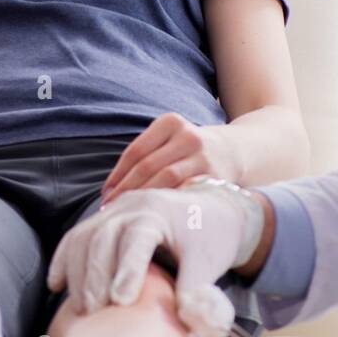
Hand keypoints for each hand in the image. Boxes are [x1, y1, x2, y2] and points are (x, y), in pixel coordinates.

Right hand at [46, 186, 260, 336]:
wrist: (210, 210)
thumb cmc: (211, 238)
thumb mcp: (208, 264)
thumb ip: (196, 293)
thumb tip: (187, 324)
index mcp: (160, 211)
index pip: (138, 237)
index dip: (128, 268)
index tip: (121, 300)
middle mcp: (133, 204)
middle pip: (103, 236)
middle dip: (96, 276)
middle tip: (95, 312)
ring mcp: (114, 209)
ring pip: (83, 236)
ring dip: (77, 273)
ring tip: (82, 309)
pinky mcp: (103, 219)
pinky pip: (75, 236)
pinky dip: (64, 260)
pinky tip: (57, 286)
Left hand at [101, 114, 239, 203]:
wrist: (231, 151)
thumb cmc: (187, 150)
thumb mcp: (169, 139)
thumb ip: (145, 155)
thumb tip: (110, 189)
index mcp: (170, 122)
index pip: (135, 151)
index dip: (117, 175)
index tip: (106, 193)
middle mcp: (187, 136)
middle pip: (147, 165)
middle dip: (125, 189)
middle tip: (111, 208)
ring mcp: (202, 156)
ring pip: (165, 179)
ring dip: (143, 197)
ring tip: (129, 212)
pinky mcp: (214, 176)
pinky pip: (184, 191)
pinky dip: (166, 203)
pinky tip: (154, 214)